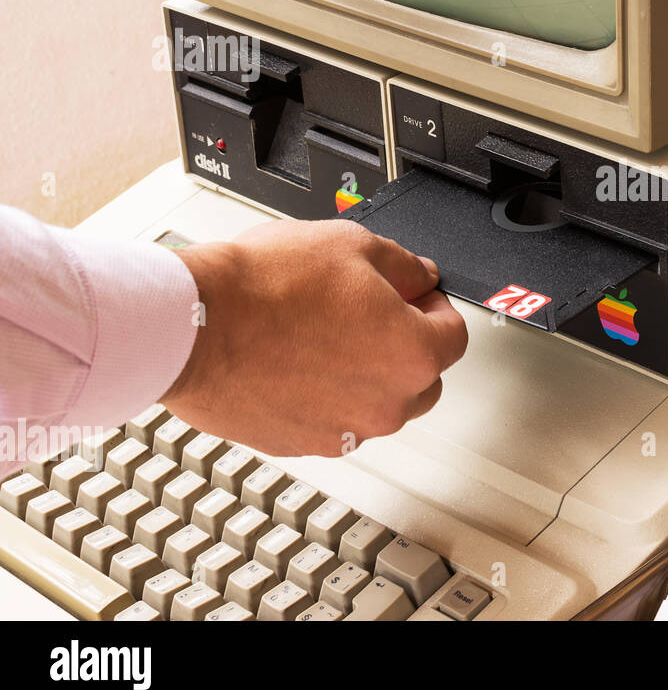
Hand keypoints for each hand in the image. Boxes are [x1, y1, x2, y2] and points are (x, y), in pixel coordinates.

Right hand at [163, 219, 467, 456]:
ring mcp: (343, 431)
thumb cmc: (265, 287)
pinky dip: (324, 396)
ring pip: (377, 402)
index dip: (435, 307)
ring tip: (322, 333)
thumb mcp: (353, 245)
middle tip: (367, 312)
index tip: (415, 295)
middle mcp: (386, 405)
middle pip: (422, 377)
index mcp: (412, 355)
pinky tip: (294, 360)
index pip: (455, 336)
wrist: (192, 326)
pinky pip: (332, 419)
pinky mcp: (300, 444)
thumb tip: (421, 277)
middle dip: (405, 344)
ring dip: (365, 374)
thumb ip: (405, 265)